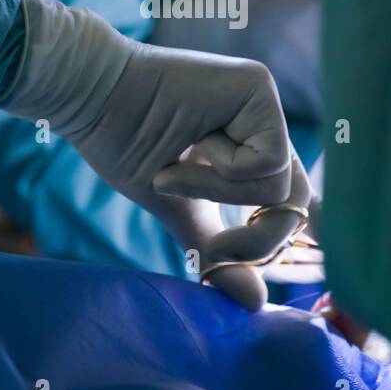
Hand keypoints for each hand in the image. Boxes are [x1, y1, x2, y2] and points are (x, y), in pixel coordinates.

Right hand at [0, 0, 306, 306]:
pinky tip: (189, 148)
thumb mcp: (175, 206)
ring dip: (222, 195)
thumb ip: (214, 247)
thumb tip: (253, 303)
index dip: (300, 231)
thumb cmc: (122, 141)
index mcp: (246, 142)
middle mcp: (263, 120)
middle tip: (215, 254)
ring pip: (281, 186)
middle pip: (293, 200)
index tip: (295, 265)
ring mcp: (263, 101)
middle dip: (256, 240)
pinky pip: (267, 161)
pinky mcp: (257, 86)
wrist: (89, 95)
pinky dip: (223, 174)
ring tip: (173, 177)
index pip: (292, 196)